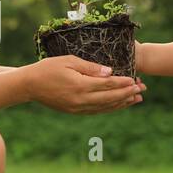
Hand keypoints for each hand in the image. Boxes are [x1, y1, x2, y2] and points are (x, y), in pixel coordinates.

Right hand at [24, 55, 144, 114]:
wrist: (30, 86)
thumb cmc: (48, 68)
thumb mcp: (69, 61)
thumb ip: (90, 67)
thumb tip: (110, 72)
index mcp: (80, 86)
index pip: (107, 84)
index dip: (123, 82)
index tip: (134, 79)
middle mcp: (81, 100)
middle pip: (110, 98)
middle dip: (127, 93)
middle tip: (142, 89)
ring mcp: (78, 108)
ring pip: (105, 107)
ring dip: (122, 103)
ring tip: (136, 99)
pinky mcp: (74, 111)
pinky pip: (97, 111)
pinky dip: (110, 108)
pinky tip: (119, 104)